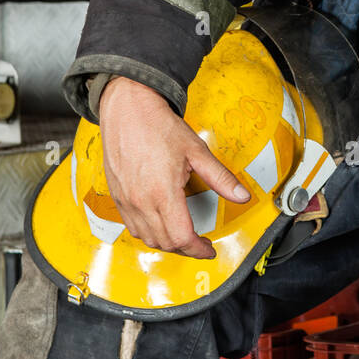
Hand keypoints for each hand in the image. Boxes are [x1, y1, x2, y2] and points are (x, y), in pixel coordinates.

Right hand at [98, 76, 249, 258]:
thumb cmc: (158, 126)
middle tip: (200, 243)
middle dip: (186, 249)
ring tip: (183, 236)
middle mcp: (141, 201)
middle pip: (165, 243)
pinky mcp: (116, 196)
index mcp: (163, 192)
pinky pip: (132, 227)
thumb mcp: (197, 151)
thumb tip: (242, 195)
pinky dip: (148, 233)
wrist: (127, 109)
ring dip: (167, 243)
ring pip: (146, 238)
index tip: (208, 249)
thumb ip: (221, 178)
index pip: (182, 237)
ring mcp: (126, 201)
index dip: (198, 249)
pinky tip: (160, 224)